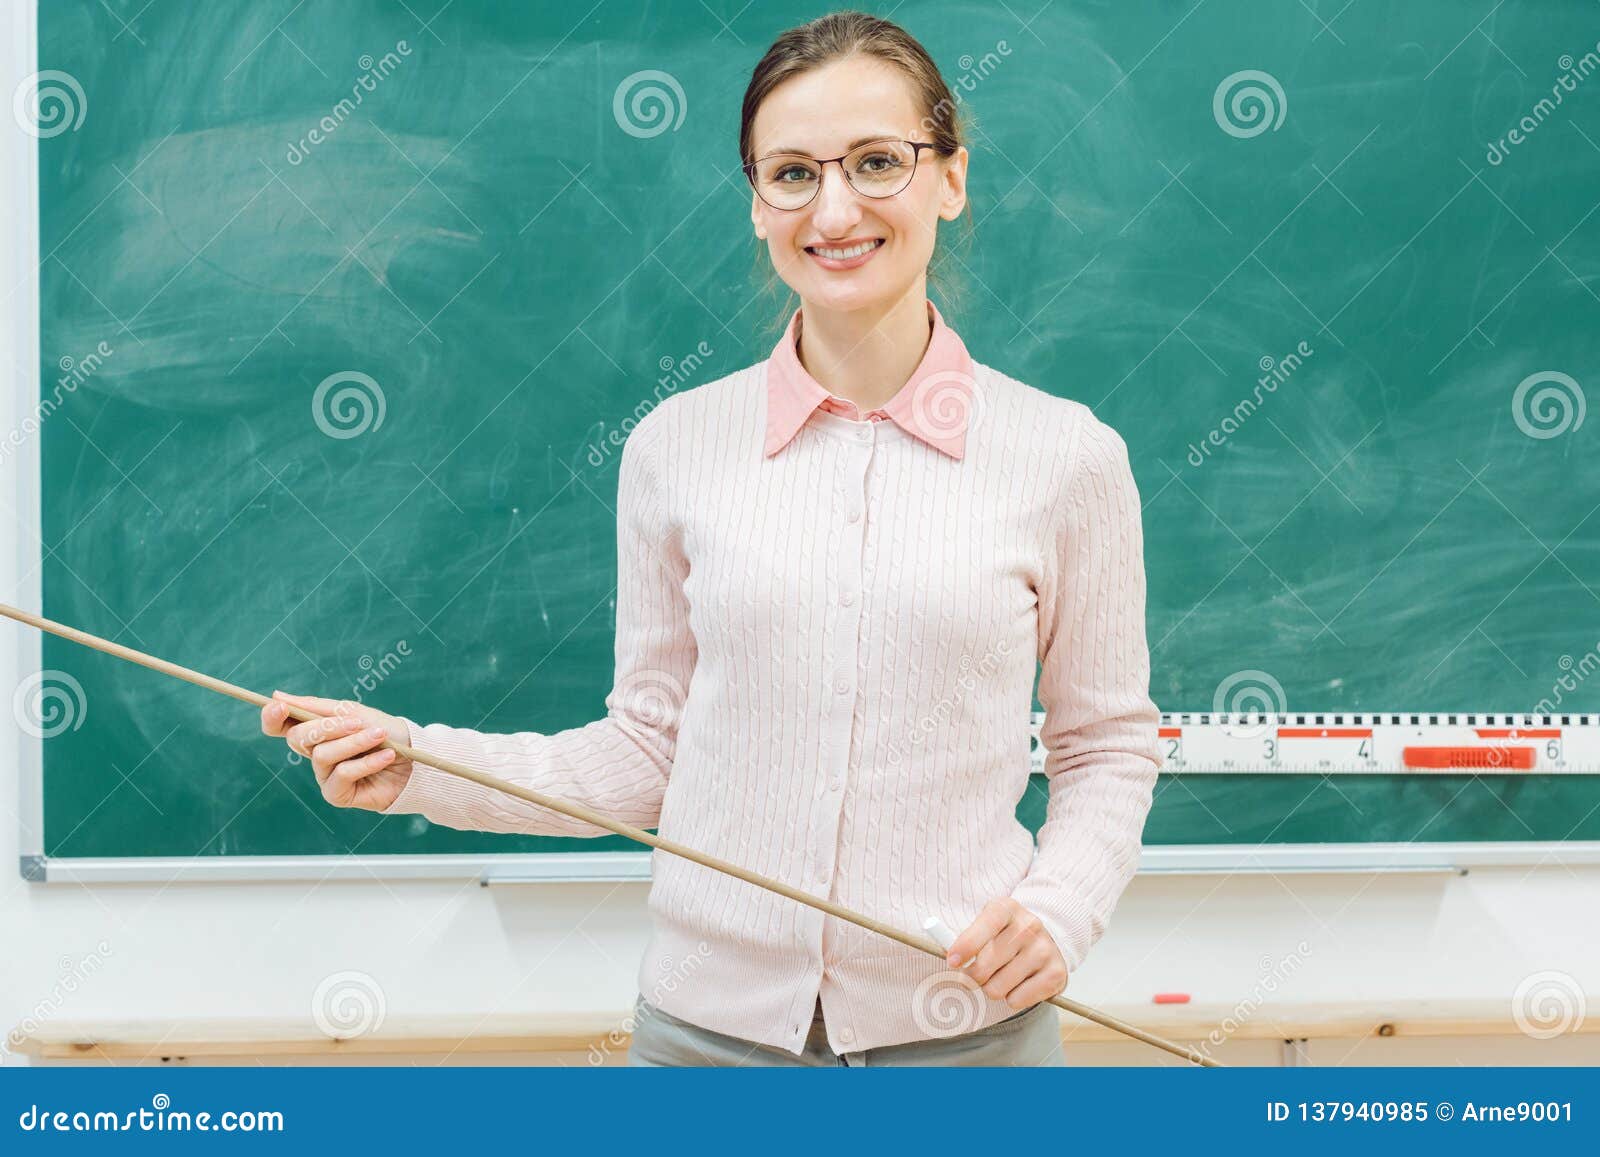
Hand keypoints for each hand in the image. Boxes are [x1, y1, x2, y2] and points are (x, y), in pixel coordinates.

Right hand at [260, 691, 412, 811]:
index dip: (272, 717)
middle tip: (356, 721)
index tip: (280, 705)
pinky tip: (387, 756)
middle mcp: (315, 754)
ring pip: (322, 755)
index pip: (280, 726)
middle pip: (298, 738)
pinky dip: (367, 762)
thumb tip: (277, 696)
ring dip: (355, 742)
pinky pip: (342, 774)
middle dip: (328, 727)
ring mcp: (325, 775)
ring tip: (379, 735)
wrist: (417, 761)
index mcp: (316, 732)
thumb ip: (317, 707)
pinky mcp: (337, 795)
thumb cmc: (387, 733)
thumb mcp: (355, 713)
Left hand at [945, 897, 1068, 1009]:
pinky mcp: (1055, 974)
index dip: (964, 947)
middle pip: (984, 966)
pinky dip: (1012, 998)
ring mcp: (1044, 950)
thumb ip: (967, 937)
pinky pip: (1016, 1001)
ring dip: (993, 988)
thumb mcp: (987, 923)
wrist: (1049, 939)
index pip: (982, 928)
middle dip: (973, 976)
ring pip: (997, 988)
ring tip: (1001, 977)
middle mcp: (1029, 926)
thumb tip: (952, 959)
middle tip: (976, 974)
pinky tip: (1019, 984)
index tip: (953, 961)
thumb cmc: (1007, 934)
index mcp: (1007, 908)